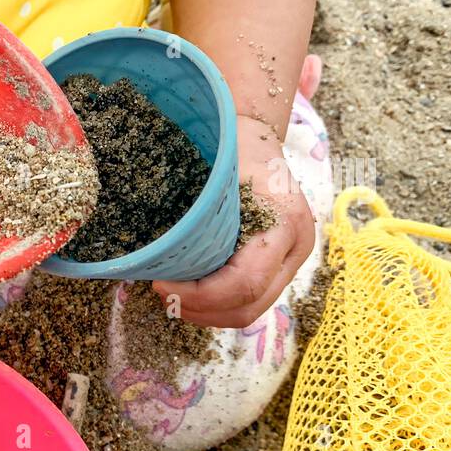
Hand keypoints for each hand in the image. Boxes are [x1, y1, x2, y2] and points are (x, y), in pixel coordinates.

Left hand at [153, 115, 314, 328]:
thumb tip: (153, 253)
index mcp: (285, 222)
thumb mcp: (215, 170)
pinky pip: (251, 301)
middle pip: (249, 306)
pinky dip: (217, 306)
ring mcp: (292, 259)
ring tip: (173, 296)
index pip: (245, 283)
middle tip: (162, 293)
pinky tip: (190, 293)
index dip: (200, 295)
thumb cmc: (231, 146)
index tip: (161, 283)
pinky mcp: (280, 265)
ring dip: (207, 313)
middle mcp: (296, 247)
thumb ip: (197, 212)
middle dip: (199, 309)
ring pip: (251, 311)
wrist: (255, 136)